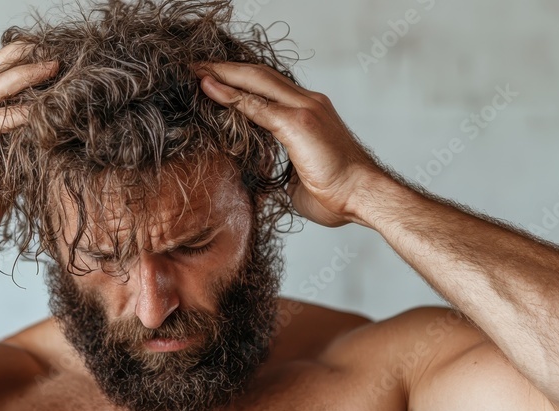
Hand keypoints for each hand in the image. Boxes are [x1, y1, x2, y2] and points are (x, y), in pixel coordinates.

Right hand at [0, 42, 57, 242]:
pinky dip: (23, 112)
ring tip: (54, 69)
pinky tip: (43, 109)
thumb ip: (22, 141)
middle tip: (53, 52)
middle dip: (23, 56)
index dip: (18, 60)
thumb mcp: (9, 162)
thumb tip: (56, 132)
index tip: (48, 55)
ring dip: (27, 75)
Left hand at [195, 62, 387, 227]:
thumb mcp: (302, 177)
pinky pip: (256, 105)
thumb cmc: (338, 194)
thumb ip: (285, 167)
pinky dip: (230, 95)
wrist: (364, 196)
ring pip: (257, 81)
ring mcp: (304, 109)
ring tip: (194, 70)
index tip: (215, 80)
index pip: (270, 87)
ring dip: (223, 74)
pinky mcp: (298, 123)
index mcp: (310, 113)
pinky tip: (208, 88)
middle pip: (260, 75)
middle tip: (196, 66)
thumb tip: (271, 177)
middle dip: (226, 68)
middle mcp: (308, 103)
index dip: (242, 81)